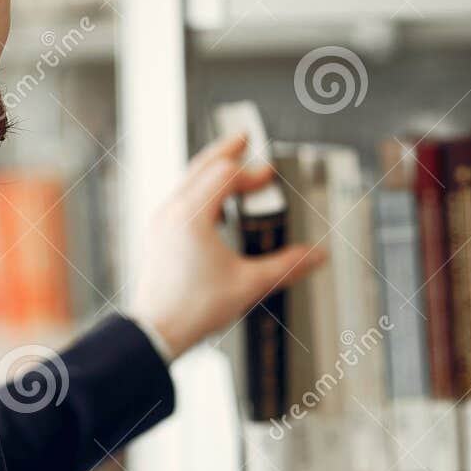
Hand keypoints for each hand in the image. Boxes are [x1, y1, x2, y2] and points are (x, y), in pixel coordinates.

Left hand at [129, 133, 324, 358]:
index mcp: (192, 216)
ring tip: (230, 168)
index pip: (226, 175)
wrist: (155, 332)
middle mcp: (172, 212)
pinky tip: (213, 205)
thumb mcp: (248, 285)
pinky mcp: (157, 235)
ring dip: (211, 170)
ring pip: (186, 181)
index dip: (251, 173)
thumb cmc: (191, 309)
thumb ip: (286, 266)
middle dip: (225, 151)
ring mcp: (160, 223)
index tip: (269, 178)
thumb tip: (315, 256)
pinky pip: (180, 199)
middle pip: (201, 166)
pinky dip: (199, 190)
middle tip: (243, 138)